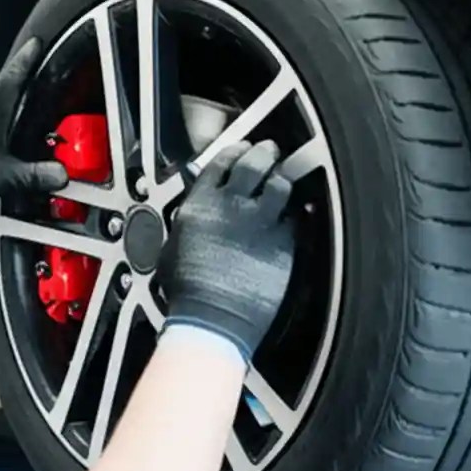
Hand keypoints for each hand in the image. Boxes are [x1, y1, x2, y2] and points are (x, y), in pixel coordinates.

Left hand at [0, 38, 68, 232]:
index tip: (36, 43)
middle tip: (39, 64)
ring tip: (33, 93)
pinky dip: (10, 120)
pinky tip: (19, 131)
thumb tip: (62, 173)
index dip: (24, 61)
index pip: (8, 81)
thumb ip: (35, 175)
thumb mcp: (5, 177)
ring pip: (0, 107)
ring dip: (16, 98)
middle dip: (22, 76)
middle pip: (4, 90)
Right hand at [157, 140, 295, 360]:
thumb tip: (194, 221)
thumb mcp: (174, 249)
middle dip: (265, 153)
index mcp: (201, 205)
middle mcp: (232, 206)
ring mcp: (261, 223)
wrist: (213, 320)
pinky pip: (296, 217)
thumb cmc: (190, 294)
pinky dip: (297, 212)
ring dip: (282, 179)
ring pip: (280, 184)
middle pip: (254, 162)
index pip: (221, 162)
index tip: (242, 150)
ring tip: (283, 180)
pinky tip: (296, 214)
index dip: (234, 152)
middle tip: (270, 152)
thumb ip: (190, 225)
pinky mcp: (283, 243)